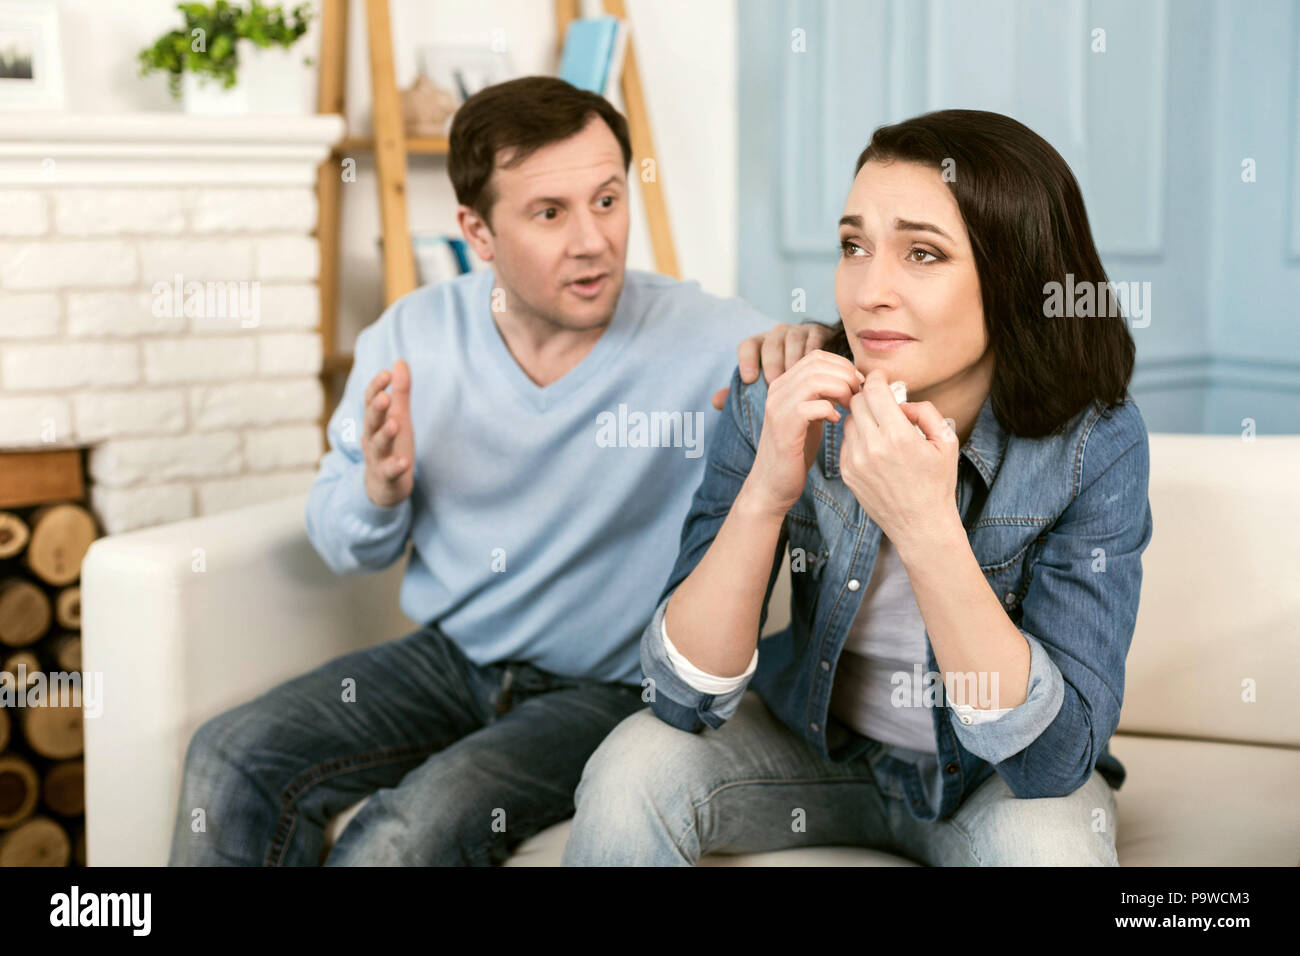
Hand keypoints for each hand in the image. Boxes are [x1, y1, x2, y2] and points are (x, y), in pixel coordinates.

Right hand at [362, 360, 414, 507]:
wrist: (382, 486)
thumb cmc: (391, 445)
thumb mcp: (397, 416)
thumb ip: (400, 392)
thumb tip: (400, 361)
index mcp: (374, 421)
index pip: (370, 401)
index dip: (376, 387)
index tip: (386, 373)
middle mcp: (372, 438)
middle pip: (371, 421)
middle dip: (376, 409)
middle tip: (384, 396)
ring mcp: (378, 458)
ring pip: (378, 445)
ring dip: (384, 434)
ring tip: (395, 423)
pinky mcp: (387, 477)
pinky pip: (389, 472)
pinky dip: (395, 467)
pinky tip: (404, 463)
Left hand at [712, 321, 837, 409]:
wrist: (819, 372)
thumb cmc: (785, 383)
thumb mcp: (763, 388)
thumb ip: (739, 394)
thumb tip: (715, 401)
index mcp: (761, 344)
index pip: (748, 345)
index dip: (746, 360)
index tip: (749, 379)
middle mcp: (778, 334)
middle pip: (770, 342)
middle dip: (770, 362)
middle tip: (773, 382)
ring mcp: (800, 331)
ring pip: (792, 338)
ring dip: (792, 358)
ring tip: (793, 379)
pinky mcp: (820, 333)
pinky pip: (814, 339)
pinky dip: (812, 353)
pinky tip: (814, 370)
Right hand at [741, 351, 863, 516]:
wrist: (773, 484)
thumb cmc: (797, 450)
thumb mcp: (811, 415)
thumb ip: (823, 395)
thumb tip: (852, 379)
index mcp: (783, 384)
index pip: (817, 357)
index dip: (843, 365)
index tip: (858, 385)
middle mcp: (777, 391)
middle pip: (817, 364)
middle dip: (845, 376)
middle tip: (857, 396)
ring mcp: (778, 408)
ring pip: (815, 380)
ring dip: (840, 390)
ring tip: (849, 406)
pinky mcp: (784, 428)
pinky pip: (811, 406)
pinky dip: (829, 410)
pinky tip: (834, 421)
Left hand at [839, 369, 960, 549]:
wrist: (920, 525)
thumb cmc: (937, 482)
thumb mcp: (945, 441)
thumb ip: (925, 411)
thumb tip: (901, 401)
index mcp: (899, 436)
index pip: (874, 390)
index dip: (878, 378)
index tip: (883, 378)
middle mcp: (873, 447)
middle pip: (857, 402)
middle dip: (869, 395)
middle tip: (882, 401)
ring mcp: (856, 461)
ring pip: (849, 421)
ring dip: (863, 417)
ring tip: (881, 428)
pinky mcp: (847, 473)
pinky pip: (845, 442)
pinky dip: (857, 437)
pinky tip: (874, 447)